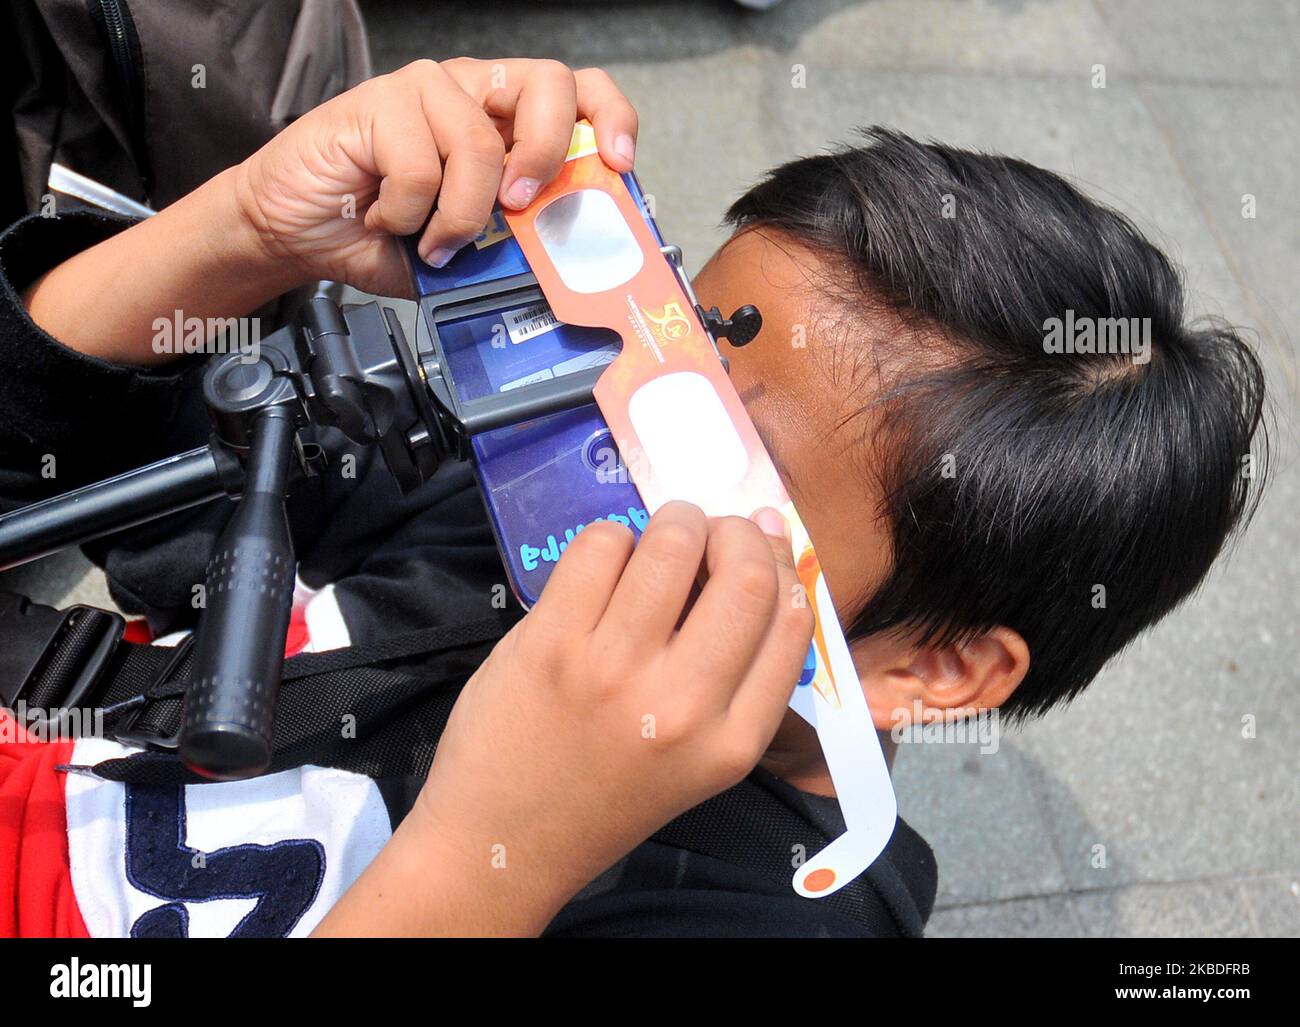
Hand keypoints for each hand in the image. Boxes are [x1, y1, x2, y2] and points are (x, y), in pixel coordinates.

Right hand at [234, 58, 638, 296]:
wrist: (294, 230)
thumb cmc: (380, 235)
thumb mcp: (462, 253)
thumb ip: (507, 248)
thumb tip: (555, 267)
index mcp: (503, 120)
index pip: (575, 91)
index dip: (608, 118)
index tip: (617, 164)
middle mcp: (471, 93)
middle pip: (547, 84)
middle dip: (545, 154)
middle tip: (516, 208)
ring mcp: (426, 90)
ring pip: (480, 144)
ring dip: (457, 214)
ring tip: (429, 240)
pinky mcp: (379, 101)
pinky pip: (419, 163)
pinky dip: (406, 212)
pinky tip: (383, 218)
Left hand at [313, 502, 813, 935]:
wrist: (506, 843)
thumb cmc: (607, 792)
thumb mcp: (701, 758)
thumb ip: (737, 675)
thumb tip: (766, 557)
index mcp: (734, 742)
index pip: (794, 620)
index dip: (783, 564)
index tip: (761, 547)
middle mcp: (684, 707)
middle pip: (746, 573)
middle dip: (734, 532)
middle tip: (709, 535)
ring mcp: (615, 671)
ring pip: (672, 545)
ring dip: (674, 523)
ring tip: (659, 539)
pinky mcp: (551, 643)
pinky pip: (601, 546)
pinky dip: (610, 538)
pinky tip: (604, 566)